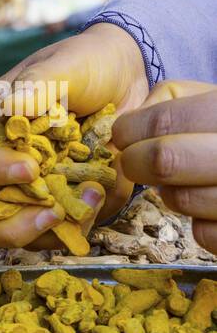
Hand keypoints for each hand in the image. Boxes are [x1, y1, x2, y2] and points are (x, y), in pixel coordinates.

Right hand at [0, 22, 145, 246]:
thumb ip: (39, 83)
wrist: (129, 79)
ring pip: (9, 231)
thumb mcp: (65, 64)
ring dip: (47, 230)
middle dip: (7, 224)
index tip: (29, 169)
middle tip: (50, 215)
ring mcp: (22, 189)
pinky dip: (73, 228)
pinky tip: (98, 199)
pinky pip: (51, 232)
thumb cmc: (86, 64)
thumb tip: (14, 107)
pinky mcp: (54, 203)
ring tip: (91, 200)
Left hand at [113, 80, 216, 252]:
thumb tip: (126, 126)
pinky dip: (198, 222)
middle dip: (136, 162)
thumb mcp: (214, 98)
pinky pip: (206, 234)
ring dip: (168, 192)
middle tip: (134, 162)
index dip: (131, 130)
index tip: (123, 136)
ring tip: (178, 181)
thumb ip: (173, 100)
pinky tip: (207, 205)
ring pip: (181, 199)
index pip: (165, 121)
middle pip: (165, 160)